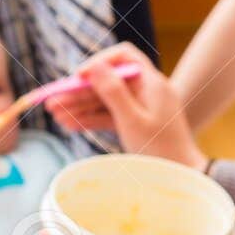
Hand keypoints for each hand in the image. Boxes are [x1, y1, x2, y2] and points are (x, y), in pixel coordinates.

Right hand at [44, 43, 205, 167]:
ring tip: (55, 116)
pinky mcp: (134, 122)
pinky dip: (91, 119)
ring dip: (80, 107)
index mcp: (151, 83)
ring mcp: (139, 107)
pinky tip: (70, 125)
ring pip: (104, 100)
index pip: (123, 57)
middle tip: (52, 101)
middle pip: (107, 81)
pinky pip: (109, 115)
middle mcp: (145, 90)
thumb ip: (113, 92)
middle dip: (79, 91)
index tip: (79, 76)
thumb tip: (94, 66)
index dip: (99, 62)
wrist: (182, 177)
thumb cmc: (162, 150)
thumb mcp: (133, 120)